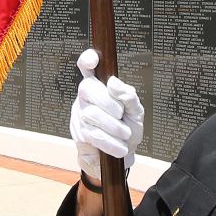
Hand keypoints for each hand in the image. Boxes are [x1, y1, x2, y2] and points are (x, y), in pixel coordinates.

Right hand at [69, 47, 144, 180]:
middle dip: (108, 103)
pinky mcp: (79, 133)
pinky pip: (92, 134)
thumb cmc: (128, 127)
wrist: (122, 154)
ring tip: (125, 134)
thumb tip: (113, 82)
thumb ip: (128, 96)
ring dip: (113, 127)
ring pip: (91, 114)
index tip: (93, 60)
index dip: (87, 60)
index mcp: (100, 86)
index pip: (87, 67)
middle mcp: (86, 97)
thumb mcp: (135, 111)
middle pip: (87, 89)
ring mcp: (80, 114)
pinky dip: (110, 142)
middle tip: (121, 115)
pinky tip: (119, 147)